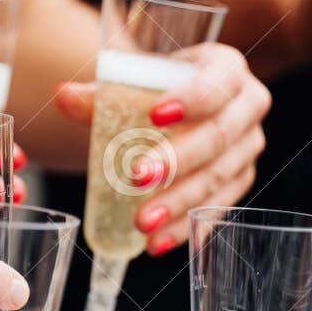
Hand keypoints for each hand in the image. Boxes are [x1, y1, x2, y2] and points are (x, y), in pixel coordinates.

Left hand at [53, 42, 270, 254]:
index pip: (219, 82)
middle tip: (136, 177)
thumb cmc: (156, 89)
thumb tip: (63, 96)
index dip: (192, 99)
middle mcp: (248, 106)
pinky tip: (162, 242)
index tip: (154, 116)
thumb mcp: (133, 84)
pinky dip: (189, 226)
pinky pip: (220, 207)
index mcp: (227, 69)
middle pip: (219, 136)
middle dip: (177, 160)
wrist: (177, 106)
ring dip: (181, 203)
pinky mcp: (240, 179)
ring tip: (143, 223)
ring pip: (221, 177)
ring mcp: (247, 147)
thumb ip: (100, 93)